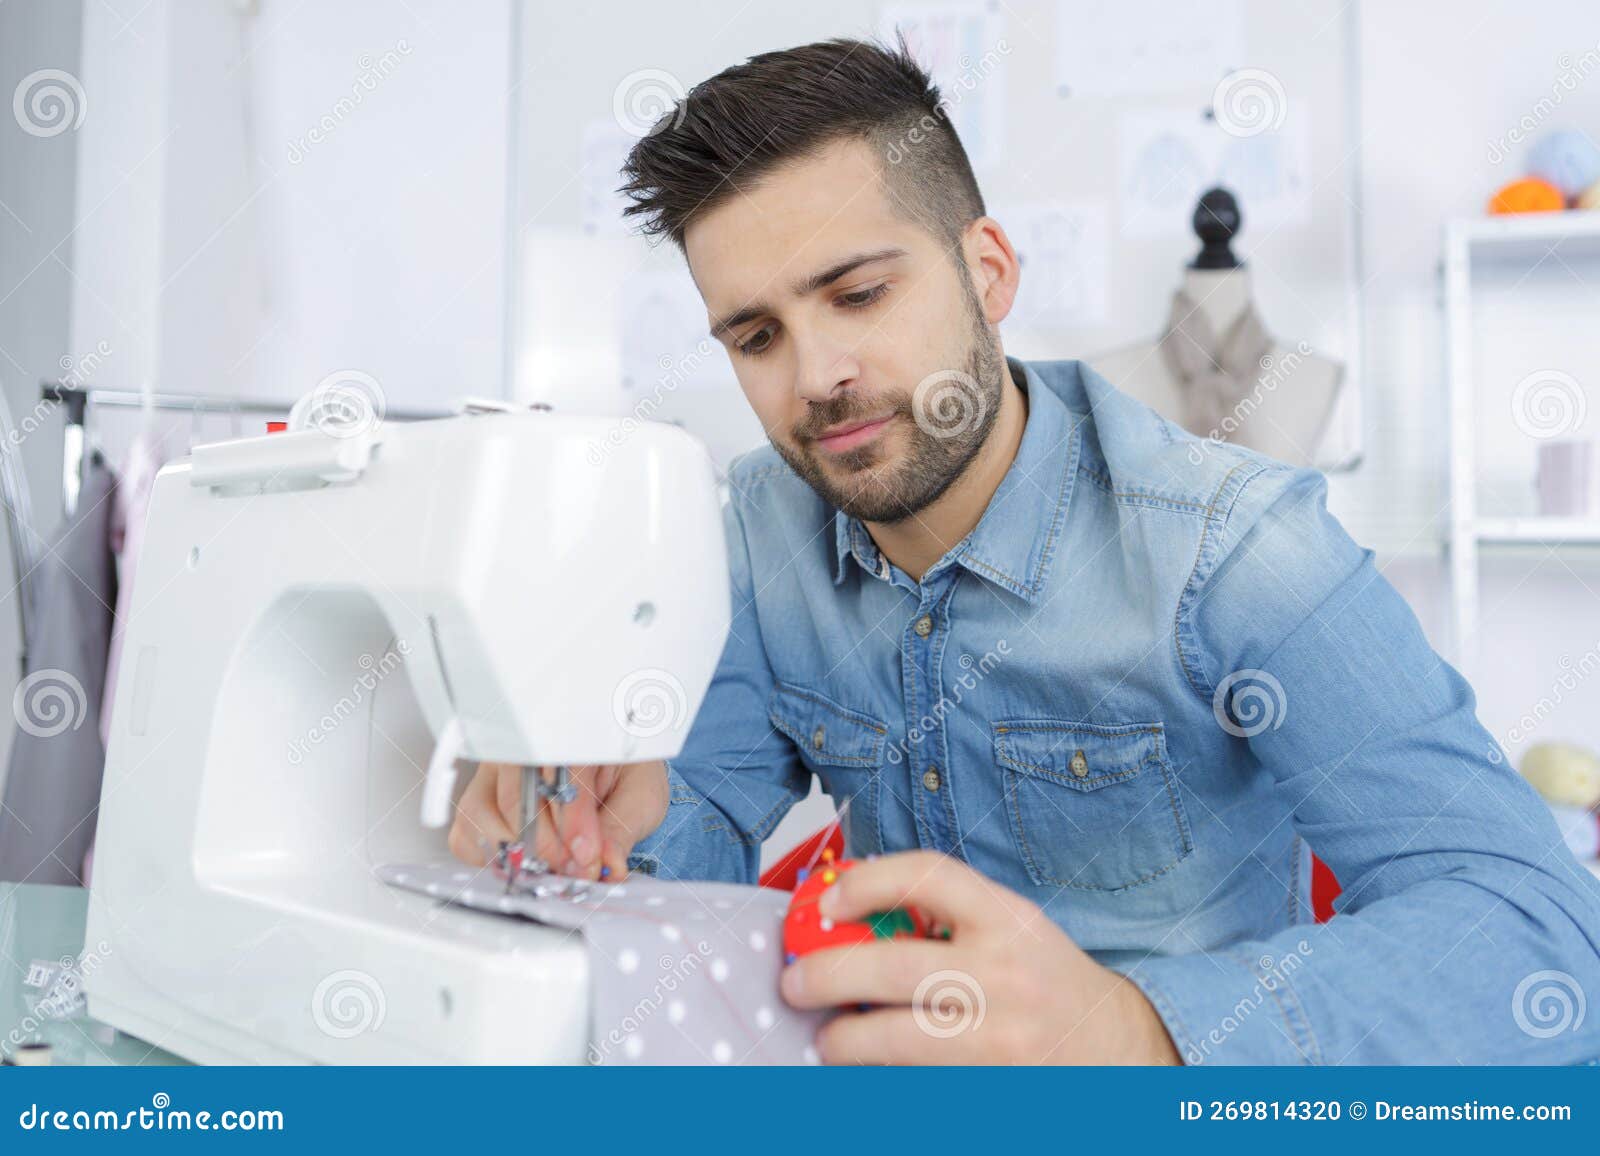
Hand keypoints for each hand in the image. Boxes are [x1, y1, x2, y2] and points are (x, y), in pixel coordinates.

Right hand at [446, 760, 668, 880]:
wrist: (611, 770)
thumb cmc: (623, 775)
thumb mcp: (640, 796)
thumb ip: (623, 828)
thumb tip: (609, 863)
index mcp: (569, 732)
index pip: (561, 771)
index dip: (574, 820)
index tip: (588, 856)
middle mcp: (522, 747)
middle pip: (516, 796)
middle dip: (548, 845)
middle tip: (576, 871)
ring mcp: (494, 773)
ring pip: (482, 815)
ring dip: (518, 853)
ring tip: (553, 871)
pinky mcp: (478, 802)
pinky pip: (465, 834)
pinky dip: (491, 859)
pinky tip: (526, 864)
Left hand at [779, 850, 1181, 1064]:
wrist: (1115, 1048)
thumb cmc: (1045, 980)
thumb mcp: (1007, 927)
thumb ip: (941, 917)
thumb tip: (844, 918)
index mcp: (1007, 918)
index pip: (928, 876)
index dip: (866, 882)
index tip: (827, 902)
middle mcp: (1006, 975)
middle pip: (894, 969)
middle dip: (827, 975)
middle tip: (795, 984)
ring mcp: (1002, 1039)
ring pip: (897, 1042)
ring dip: (846, 1040)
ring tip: (828, 1038)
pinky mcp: (994, 1089)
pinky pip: (919, 1085)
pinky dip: (884, 1080)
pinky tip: (870, 1073)